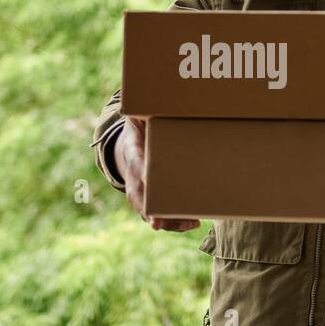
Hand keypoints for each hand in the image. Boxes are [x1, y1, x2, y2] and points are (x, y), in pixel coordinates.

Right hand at [115, 116, 200, 231]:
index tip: (148, 181)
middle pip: (138, 193)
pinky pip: (159, 212)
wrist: (133, 140)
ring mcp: (140, 186)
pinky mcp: (152, 196)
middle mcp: (133, 170)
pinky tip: (192, 222)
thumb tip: (151, 101)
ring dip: (166, 220)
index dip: (141, 172)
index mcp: (132, 147)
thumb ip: (146, 108)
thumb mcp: (140, 111)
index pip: (135, 161)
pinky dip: (174, 221)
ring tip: (188, 223)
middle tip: (157, 221)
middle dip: (147, 208)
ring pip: (148, 208)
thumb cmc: (143, 123)